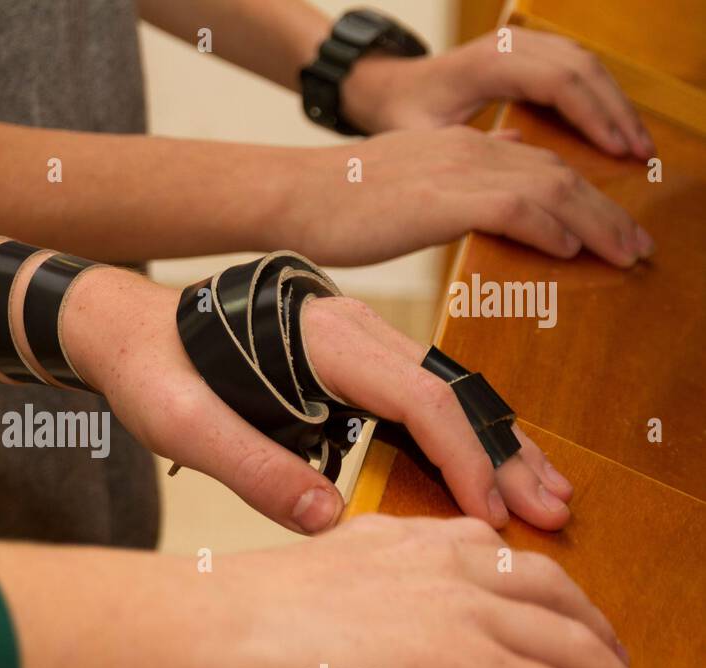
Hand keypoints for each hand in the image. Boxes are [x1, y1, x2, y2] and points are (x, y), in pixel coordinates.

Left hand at [73, 271, 574, 534]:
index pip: (419, 397)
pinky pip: (417, 394)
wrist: (119, 324)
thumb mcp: (182, 423)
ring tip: (540, 494)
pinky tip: (477, 470)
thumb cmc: (148, 368)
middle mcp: (351, 329)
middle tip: (555, 509)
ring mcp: (353, 337)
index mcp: (320, 339)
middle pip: (451, 388)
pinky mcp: (344, 357)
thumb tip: (332, 523)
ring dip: (491, 442)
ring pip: (444, 389)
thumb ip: (252, 469)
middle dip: (503, 452)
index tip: (493, 515)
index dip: (463, 457)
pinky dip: (456, 433)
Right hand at [215, 515, 676, 667]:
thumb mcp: (305, 584)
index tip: (561, 621)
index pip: (500, 559)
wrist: (216, 629)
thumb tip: (357, 627)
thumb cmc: (231, 620)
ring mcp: (467, 611)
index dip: (546, 594)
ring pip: (582, 650)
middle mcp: (447, 563)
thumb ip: (350, 591)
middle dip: (602, 638)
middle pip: (558, 595)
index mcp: (403, 540)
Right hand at [279, 125, 652, 267]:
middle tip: (635, 247)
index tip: (609, 230)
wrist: (295, 196)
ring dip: (596, 223)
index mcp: (462, 148)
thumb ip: (455, 184)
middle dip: (607, 212)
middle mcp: (470, 150)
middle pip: (561, 173)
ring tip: (620, 255)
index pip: (542, 165)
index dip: (585, 198)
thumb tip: (493, 187)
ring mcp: (458, 170)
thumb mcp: (408, 186)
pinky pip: (517, 208)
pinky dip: (549, 227)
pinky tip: (566, 251)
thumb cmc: (340, 204)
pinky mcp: (443, 199)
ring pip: (552, 188)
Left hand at [340, 27, 655, 159]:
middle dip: (616, 113)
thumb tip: (511, 171)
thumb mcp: (421, 137)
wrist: (388, 87)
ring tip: (635, 146)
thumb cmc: (401, 116)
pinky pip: (575, 68)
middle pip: (582, 69)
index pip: (558, 82)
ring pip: (585, 64)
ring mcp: (520, 45)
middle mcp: (509, 46)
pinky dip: (599, 97)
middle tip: (641, 157)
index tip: (617, 152)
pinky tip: (613, 130)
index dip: (592, 116)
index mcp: (486, 64)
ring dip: (614, 104)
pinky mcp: (527, 54)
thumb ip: (458, 153)